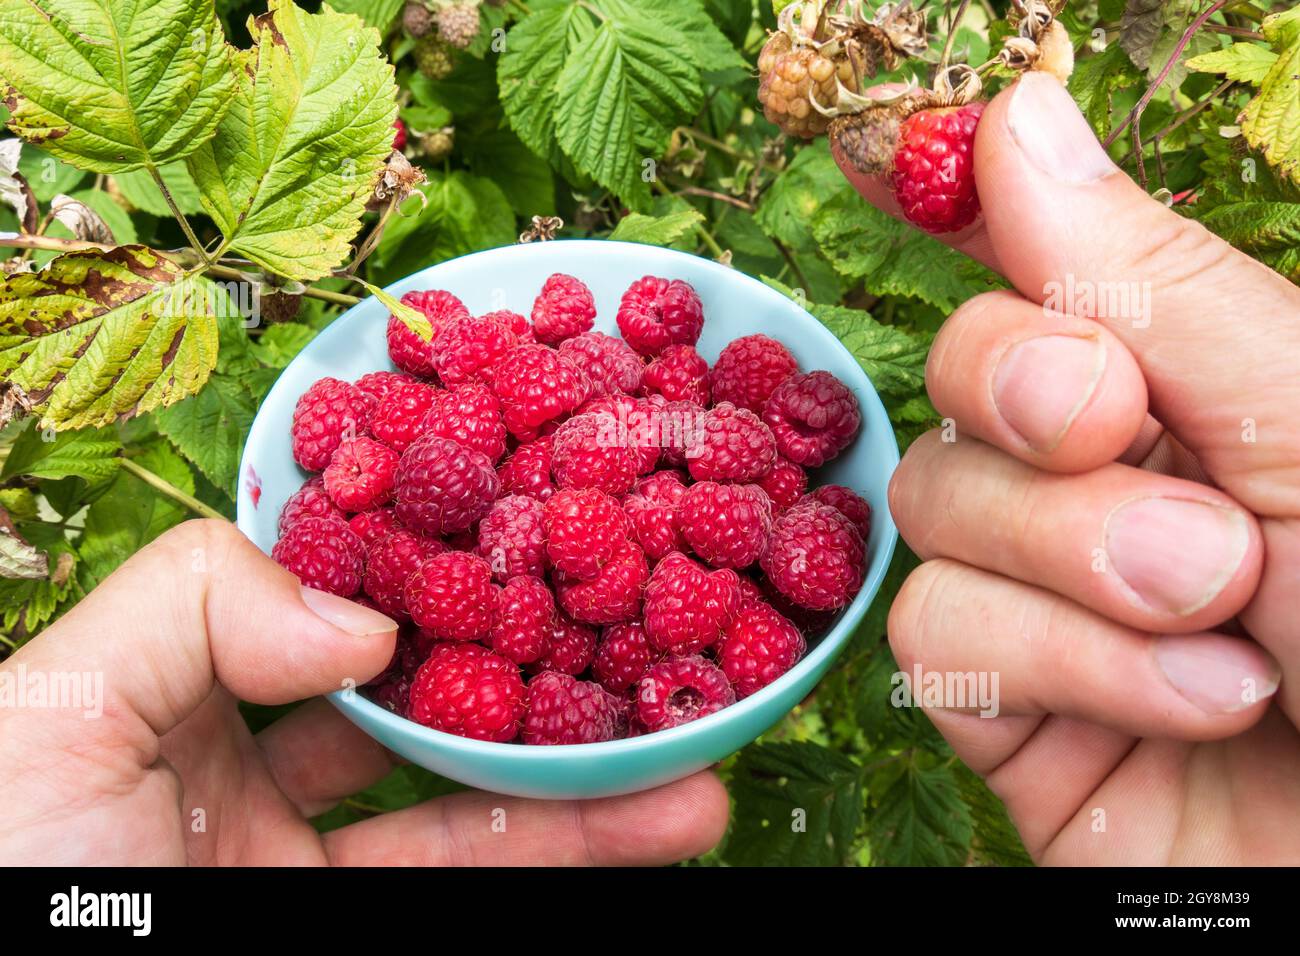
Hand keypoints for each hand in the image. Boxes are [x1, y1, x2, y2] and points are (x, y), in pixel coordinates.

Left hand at [0, 519, 726, 864]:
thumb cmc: (0, 857)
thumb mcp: (57, 704)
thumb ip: (196, 604)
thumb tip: (367, 617)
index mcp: (186, 689)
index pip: (333, 604)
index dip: (431, 559)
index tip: (529, 515)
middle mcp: (259, 769)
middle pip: (429, 700)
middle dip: (539, 660)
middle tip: (641, 613)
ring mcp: (313, 858)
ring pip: (477, 804)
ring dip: (595, 772)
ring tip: (699, 735)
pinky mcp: (351, 924)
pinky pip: (478, 876)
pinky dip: (577, 848)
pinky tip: (664, 819)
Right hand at [837, 73, 1299, 863]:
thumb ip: (1155, 285)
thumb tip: (1012, 118)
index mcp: (1205, 377)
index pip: (1051, 257)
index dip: (970, 201)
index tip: (899, 162)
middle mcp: (1113, 468)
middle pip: (962, 368)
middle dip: (1038, 406)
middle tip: (1155, 463)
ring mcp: (1046, 586)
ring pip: (932, 500)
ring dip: (1071, 560)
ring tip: (1221, 630)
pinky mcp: (1004, 700)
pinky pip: (927, 635)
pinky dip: (1052, 665)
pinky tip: (1183, 705)